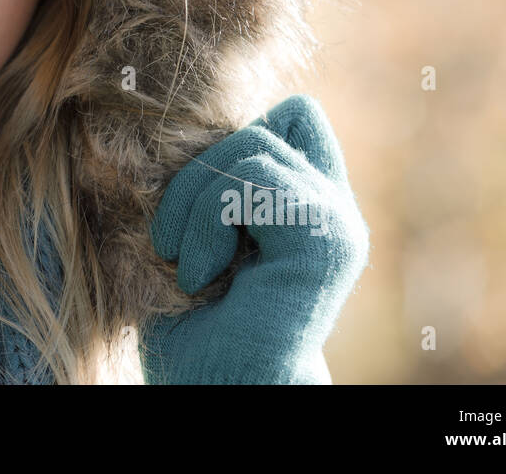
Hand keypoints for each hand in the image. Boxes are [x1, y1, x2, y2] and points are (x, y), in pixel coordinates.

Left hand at [139, 94, 368, 382]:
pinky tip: (202, 274)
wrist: (216, 389)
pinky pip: (254, 182)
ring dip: (194, 206)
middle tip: (169, 245)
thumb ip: (214, 175)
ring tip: (187, 267)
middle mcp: (332, 210)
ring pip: (250, 149)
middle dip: (195, 178)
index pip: (295, 115)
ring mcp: (336, 224)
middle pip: (259, 128)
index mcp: (308, 204)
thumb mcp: (194, 229)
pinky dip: (208, 222)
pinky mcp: (326, 241)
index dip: (239, 137)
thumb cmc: (192, 324)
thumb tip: (181, 117)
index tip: (199, 207)